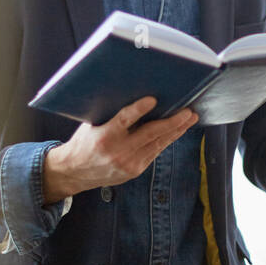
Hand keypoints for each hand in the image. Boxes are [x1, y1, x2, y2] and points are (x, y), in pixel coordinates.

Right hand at [42, 95, 197, 202]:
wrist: (75, 172)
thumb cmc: (85, 141)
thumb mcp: (92, 124)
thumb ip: (112, 114)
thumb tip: (134, 92)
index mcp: (104, 136)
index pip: (124, 120)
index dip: (139, 109)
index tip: (153, 99)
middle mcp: (117, 151)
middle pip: (150, 134)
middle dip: (172, 122)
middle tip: (188, 111)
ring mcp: (128, 163)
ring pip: (158, 144)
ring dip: (176, 130)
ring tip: (190, 118)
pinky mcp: (135, 170)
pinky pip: (155, 152)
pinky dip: (167, 140)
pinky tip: (177, 131)